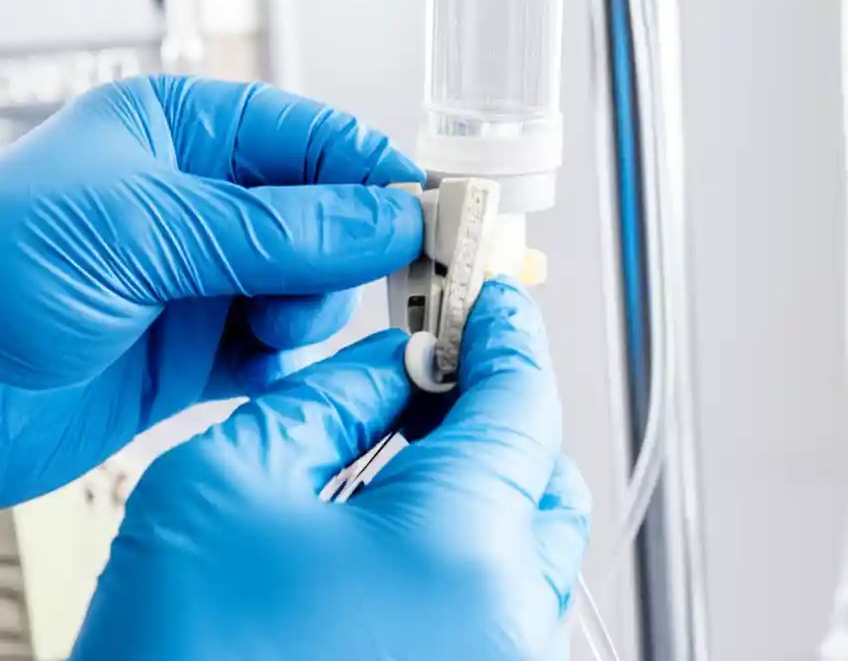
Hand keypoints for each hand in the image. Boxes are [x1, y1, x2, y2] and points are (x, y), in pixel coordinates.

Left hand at [0, 76, 424, 503]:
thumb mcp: (146, 229)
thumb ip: (281, 228)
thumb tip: (392, 218)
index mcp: (185, 133)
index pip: (318, 140)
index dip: (380, 178)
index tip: (436, 221)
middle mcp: (202, 201)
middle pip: (330, 218)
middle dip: (351, 255)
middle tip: (373, 288)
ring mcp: (202, 277)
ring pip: (313, 289)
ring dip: (310, 315)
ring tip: (268, 331)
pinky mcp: (196, 351)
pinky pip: (279, 353)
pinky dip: (282, 364)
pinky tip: (250, 368)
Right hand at [71, 281, 588, 659]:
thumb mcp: (223, 488)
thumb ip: (328, 398)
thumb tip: (393, 362)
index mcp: (465, 548)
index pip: (525, 402)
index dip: (505, 337)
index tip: (490, 304)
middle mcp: (511, 620)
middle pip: (546, 477)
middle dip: (496, 418)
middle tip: (429, 383)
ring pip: (534, 547)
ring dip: (488, 489)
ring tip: (400, 468)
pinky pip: (506, 605)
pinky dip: (474, 555)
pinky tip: (397, 545)